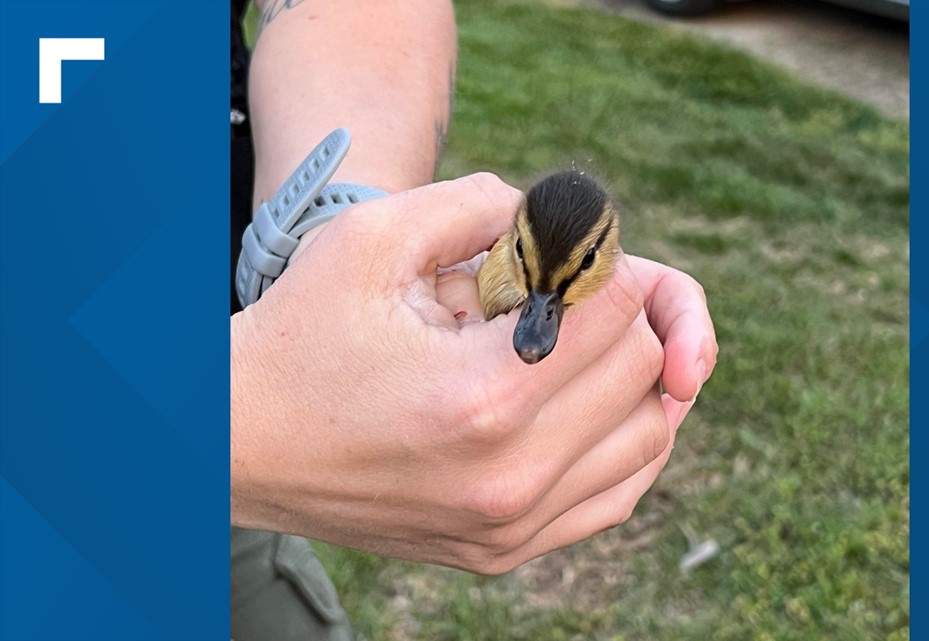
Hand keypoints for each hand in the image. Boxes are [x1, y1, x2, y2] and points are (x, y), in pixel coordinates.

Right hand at [231, 174, 685, 573]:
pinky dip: (624, 443)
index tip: (571, 252)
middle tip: (573, 293)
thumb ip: (481, 204)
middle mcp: (510, 475)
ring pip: (649, 439)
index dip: (606, 264)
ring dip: (635, 378)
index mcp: (483, 395)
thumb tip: (566, 216)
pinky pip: (616, 496)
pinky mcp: (505, 551)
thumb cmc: (300, 337)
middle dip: (622, 313)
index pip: (620, 312)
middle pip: (643, 371)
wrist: (240, 446)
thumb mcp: (373, 240)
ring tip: (584, 342)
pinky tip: (593, 404)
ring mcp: (512, 526)